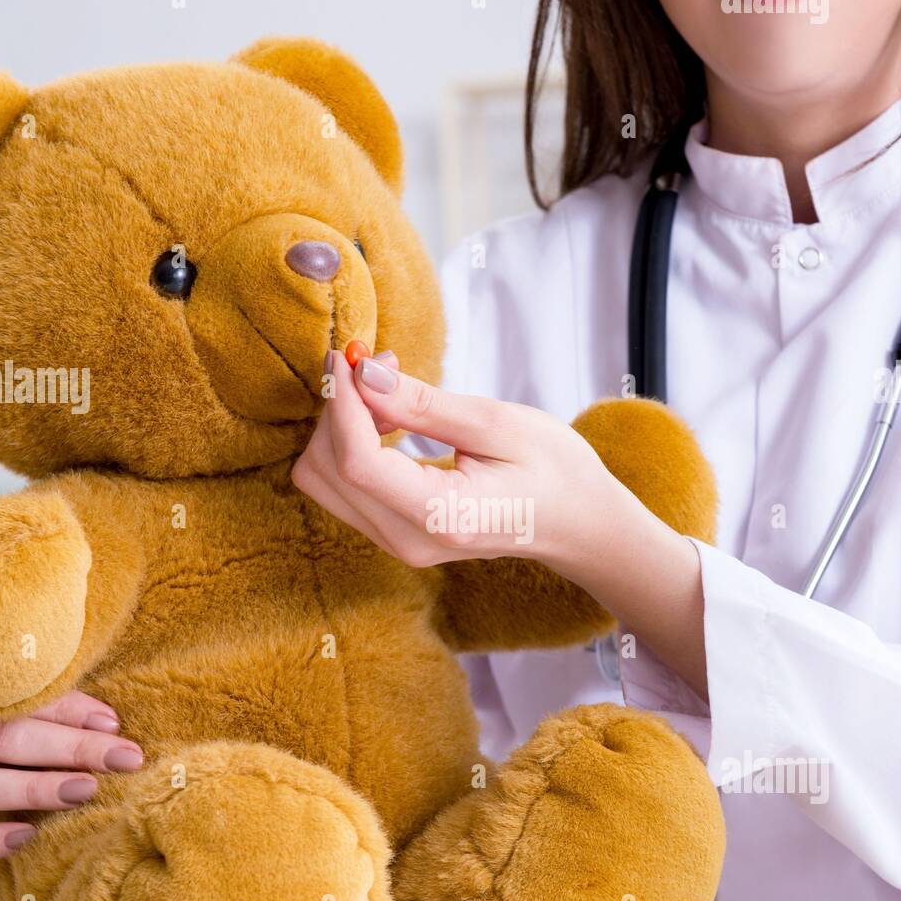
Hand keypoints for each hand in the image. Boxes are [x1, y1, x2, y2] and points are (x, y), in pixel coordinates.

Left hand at [293, 351, 710, 698]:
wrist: (577, 523)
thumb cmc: (553, 469)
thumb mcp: (497, 424)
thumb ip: (424, 404)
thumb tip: (364, 375)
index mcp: (441, 515)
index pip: (357, 463)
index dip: (342, 403)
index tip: (352, 357)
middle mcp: (409, 540)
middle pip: (325, 472)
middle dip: (338, 411)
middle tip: (379, 365)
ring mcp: (398, 543)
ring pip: (323, 480)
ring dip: (340, 426)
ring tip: (387, 388)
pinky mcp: (393, 534)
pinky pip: (343, 486)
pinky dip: (350, 443)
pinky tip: (387, 416)